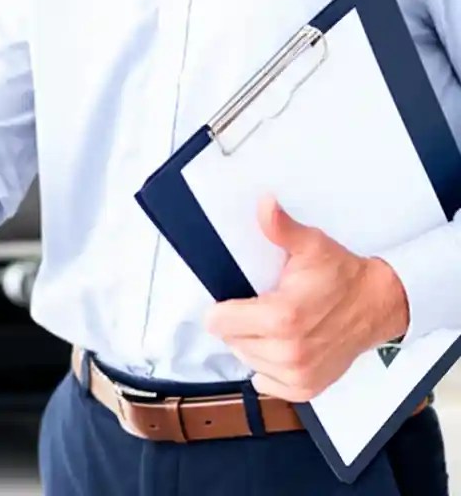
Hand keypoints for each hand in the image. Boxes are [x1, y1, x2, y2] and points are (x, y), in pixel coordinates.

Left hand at [206, 196, 409, 402]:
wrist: (377, 305)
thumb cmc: (342, 276)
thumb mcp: (311, 245)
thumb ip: (280, 228)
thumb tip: (265, 205)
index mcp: (282, 318)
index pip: (217, 322)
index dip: (223, 307)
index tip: (241, 298)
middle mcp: (288, 351)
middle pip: (230, 340)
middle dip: (240, 323)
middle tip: (265, 308)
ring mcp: (297, 373)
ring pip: (245, 359)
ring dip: (254, 344)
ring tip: (278, 326)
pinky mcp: (305, 388)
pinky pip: (264, 381)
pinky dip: (269, 366)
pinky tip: (285, 346)